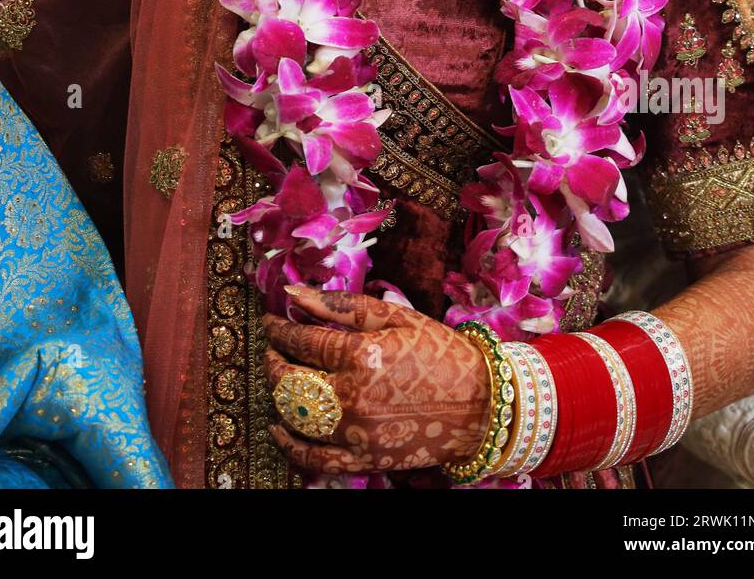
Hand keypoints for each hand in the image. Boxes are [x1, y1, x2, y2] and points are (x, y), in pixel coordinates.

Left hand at [262, 287, 491, 474]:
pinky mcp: (363, 460)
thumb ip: (342, 306)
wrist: (482, 404)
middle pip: (290, 380)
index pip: (303, 341)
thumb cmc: (441, 353)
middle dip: (273, 359)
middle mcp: (353, 396)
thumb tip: (293, 293)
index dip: (280, 330)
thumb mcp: (395, 317)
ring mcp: (356, 433)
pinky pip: (312, 458)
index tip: (271, 321)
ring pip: (295, 416)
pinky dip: (289, 445)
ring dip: (277, 395)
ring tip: (277, 377)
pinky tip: (279, 428)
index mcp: (363, 355)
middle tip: (272, 346)